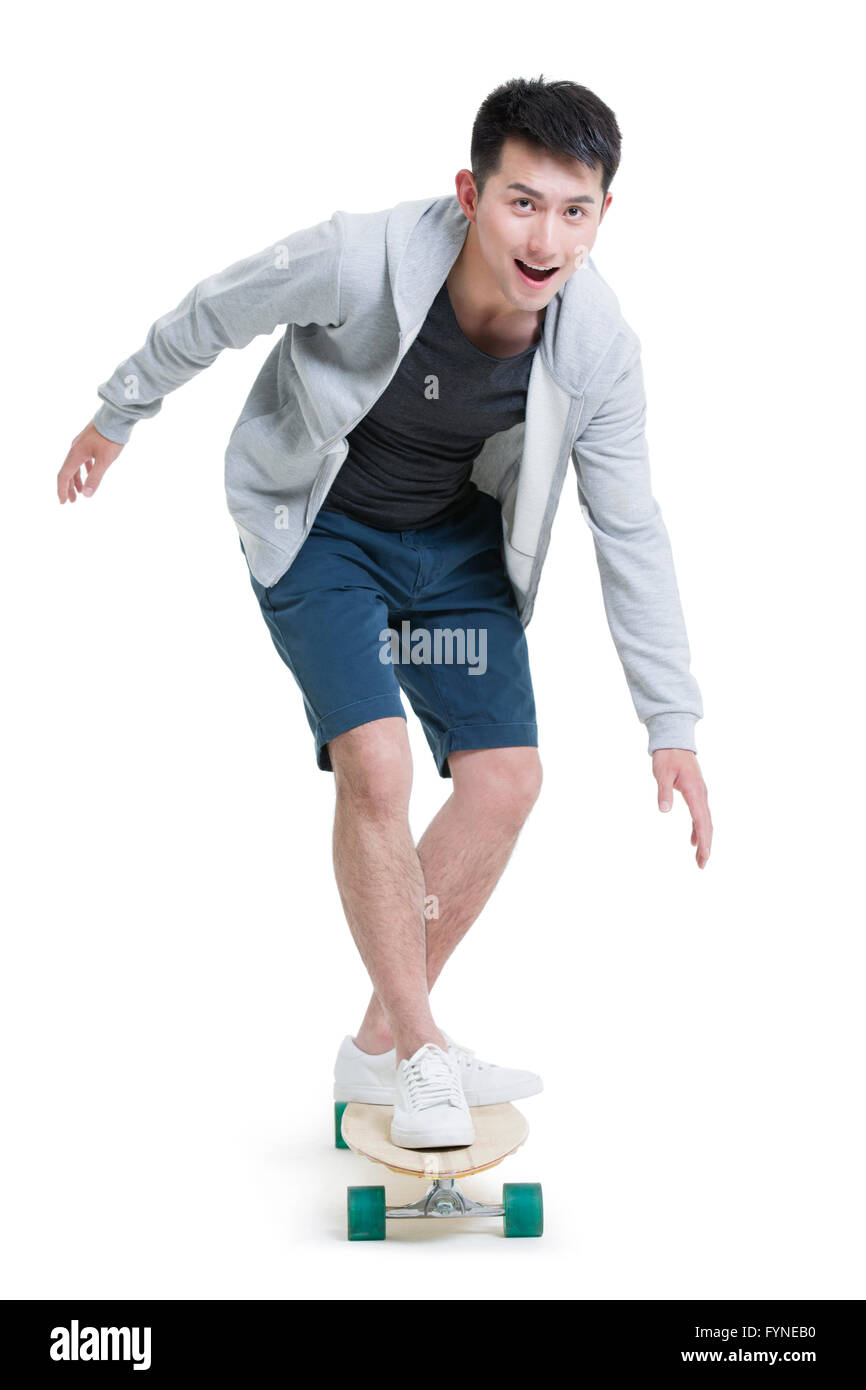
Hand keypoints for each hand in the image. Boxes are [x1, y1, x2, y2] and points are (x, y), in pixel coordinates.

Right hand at [57, 422, 124, 502]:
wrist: (115, 417)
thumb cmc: (110, 439)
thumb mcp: (104, 461)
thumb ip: (95, 477)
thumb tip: (87, 495)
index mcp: (75, 455)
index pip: (64, 476)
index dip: (62, 490)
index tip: (63, 502)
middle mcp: (74, 449)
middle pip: (67, 472)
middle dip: (69, 487)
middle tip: (72, 501)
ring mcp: (80, 444)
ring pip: (75, 465)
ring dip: (76, 479)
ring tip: (81, 491)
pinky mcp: (88, 441)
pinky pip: (81, 458)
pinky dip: (83, 469)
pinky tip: (89, 473)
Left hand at [652, 748, 712, 868]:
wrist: (674, 741)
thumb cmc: (667, 757)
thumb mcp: (662, 773)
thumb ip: (663, 792)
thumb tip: (664, 810)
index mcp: (694, 791)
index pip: (701, 821)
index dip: (703, 840)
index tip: (703, 856)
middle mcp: (701, 795)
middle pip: (707, 825)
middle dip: (706, 846)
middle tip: (702, 865)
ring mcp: (700, 794)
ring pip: (705, 822)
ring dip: (703, 840)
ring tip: (700, 859)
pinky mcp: (695, 794)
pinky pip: (699, 816)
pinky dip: (698, 829)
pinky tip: (693, 841)